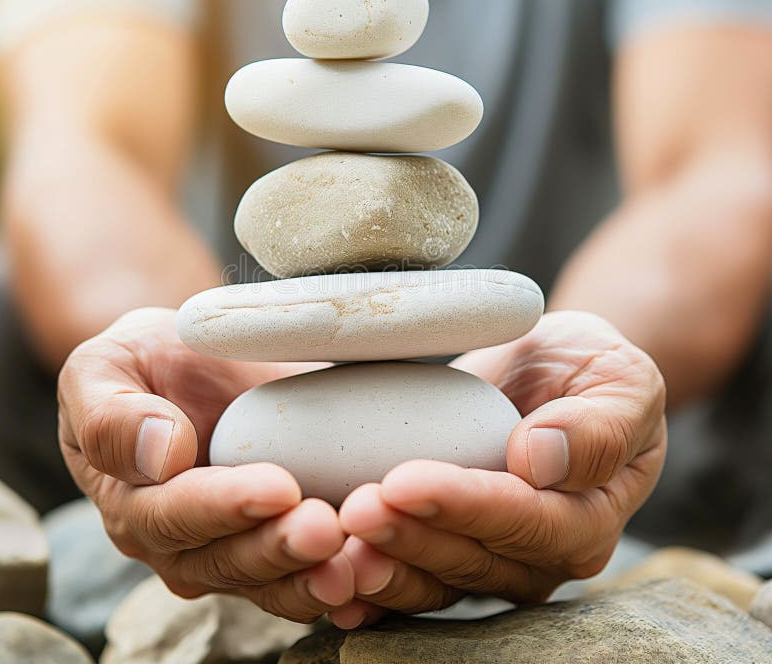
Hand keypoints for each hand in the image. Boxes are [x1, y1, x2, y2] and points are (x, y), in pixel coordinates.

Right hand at [58, 308, 353, 621]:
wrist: (184, 362)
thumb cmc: (140, 363)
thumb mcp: (102, 370)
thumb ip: (111, 415)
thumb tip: (161, 453)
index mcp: (135, 501)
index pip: (176, 515)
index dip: (225, 506)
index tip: (276, 487)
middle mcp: (184, 540)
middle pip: (230, 559)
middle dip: (280, 547)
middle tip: (327, 528)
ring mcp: (236, 546)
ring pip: (272, 580)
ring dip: (315, 576)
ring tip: (358, 561)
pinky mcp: (281, 539)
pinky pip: (306, 575)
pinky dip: (341, 581)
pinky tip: (373, 574)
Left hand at [332, 311, 666, 627]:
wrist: (560, 371)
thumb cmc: (594, 370)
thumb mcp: (622, 382)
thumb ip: (599, 426)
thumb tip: (541, 460)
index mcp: (586, 518)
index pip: (523, 521)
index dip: (464, 505)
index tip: (406, 482)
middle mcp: (538, 553)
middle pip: (469, 558)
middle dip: (409, 535)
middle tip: (354, 508)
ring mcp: (491, 558)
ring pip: (432, 577)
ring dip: (380, 562)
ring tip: (332, 539)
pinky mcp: (450, 547)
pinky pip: (410, 574)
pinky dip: (369, 582)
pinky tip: (329, 572)